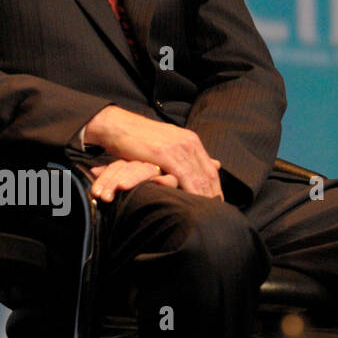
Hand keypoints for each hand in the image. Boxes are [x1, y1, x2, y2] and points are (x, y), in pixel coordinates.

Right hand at [84, 105, 223, 197]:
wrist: (119, 126)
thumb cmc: (141, 139)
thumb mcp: (169, 145)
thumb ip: (187, 156)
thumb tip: (213, 164)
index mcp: (192, 141)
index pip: (210, 169)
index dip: (216, 187)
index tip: (219, 202)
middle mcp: (189, 143)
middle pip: (207, 174)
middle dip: (213, 194)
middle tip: (216, 211)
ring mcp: (178, 147)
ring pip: (197, 176)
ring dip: (203, 195)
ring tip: (206, 211)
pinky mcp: (165, 153)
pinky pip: (183, 175)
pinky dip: (190, 190)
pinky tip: (192, 201)